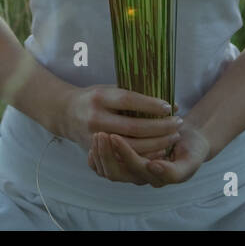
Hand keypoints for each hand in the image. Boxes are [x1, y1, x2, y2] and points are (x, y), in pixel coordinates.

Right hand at [58, 85, 181, 155]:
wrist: (66, 114)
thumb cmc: (94, 98)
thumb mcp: (109, 89)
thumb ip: (134, 95)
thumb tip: (168, 102)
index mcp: (99, 97)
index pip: (129, 101)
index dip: (151, 105)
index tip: (170, 107)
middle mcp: (96, 118)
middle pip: (134, 127)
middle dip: (160, 127)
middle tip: (178, 123)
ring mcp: (96, 137)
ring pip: (132, 145)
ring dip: (157, 142)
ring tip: (174, 135)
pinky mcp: (98, 152)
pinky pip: (125, 156)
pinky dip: (145, 154)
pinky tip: (161, 149)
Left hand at [88, 116, 210, 187]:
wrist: (189, 140)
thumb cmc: (192, 148)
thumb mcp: (192, 159)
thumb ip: (176, 170)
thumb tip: (153, 167)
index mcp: (157, 177)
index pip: (136, 168)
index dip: (124, 153)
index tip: (115, 135)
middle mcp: (142, 177)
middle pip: (116, 174)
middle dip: (107, 154)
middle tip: (102, 133)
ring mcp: (131, 172)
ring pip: (107, 171)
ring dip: (100, 153)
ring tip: (98, 134)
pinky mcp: (122, 164)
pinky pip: (102, 167)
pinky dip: (96, 156)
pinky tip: (95, 142)